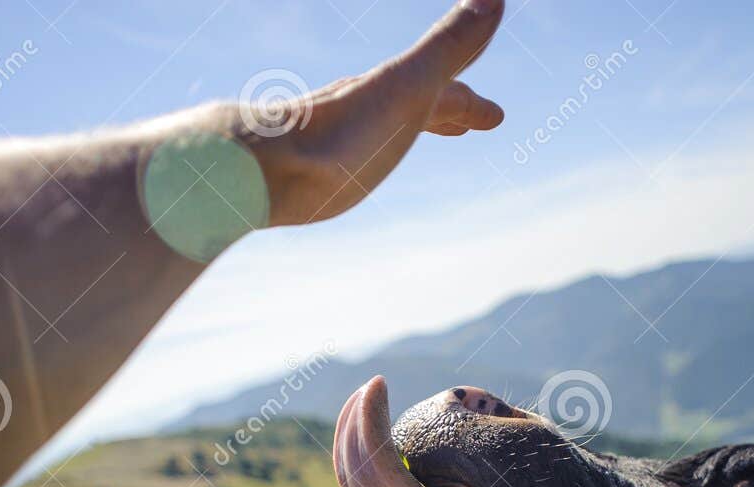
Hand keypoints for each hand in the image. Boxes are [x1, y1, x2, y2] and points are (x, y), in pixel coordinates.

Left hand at [244, 0, 505, 225]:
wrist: (258, 172)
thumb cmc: (338, 137)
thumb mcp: (405, 89)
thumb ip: (447, 47)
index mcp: (386, 94)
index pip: (440, 89)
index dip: (469, 101)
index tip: (495, 117)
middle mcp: (356, 111)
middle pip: (410, 104)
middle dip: (446, 110)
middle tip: (473, 126)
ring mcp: (328, 139)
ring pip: (376, 128)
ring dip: (404, 130)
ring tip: (412, 143)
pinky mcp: (303, 171)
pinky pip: (345, 156)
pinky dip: (364, 155)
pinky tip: (349, 170)